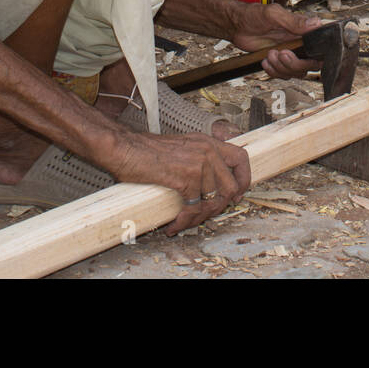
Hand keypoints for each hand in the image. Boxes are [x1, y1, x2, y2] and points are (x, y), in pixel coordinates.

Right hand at [112, 132, 251, 234]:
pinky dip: (184, 221)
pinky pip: (194, 207)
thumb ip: (198, 158)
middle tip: (203, 215)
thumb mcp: (181, 147)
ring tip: (183, 222)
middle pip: (231, 186)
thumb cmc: (145, 151)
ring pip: (212, 201)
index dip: (244, 179)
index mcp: (208, 142)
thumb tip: (209, 185)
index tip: (235, 195)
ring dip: (198, 218)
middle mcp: (207, 150)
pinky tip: (173, 225)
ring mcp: (198, 163)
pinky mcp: (186, 177)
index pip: (241, 157)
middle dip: (219, 206)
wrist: (125, 148)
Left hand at [229, 4, 325, 79]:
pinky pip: (284, 75)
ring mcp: (290, 54)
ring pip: (297, 72)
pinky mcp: (279, 62)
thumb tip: (317, 23)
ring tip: (269, 54)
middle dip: (295, 64)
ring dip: (282, 68)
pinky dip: (274, 71)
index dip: (317, 55)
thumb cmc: (254, 15)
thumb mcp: (274, 15)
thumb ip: (295, 21)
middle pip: (311, 64)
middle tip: (281, 53)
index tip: (303, 53)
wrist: (237, 25)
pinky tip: (265, 61)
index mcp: (303, 30)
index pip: (320, 46)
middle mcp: (299, 43)